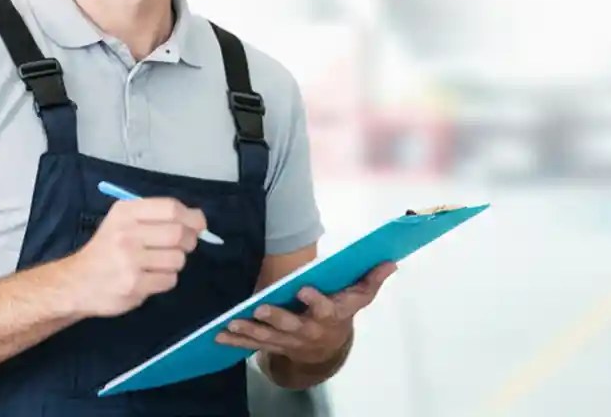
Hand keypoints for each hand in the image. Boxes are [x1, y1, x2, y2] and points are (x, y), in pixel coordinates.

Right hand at [63, 198, 206, 317]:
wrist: (76, 283)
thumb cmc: (107, 249)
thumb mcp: (123, 222)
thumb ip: (156, 217)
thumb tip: (198, 221)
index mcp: (125, 213)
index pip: (171, 208)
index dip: (192, 217)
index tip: (197, 226)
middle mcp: (126, 234)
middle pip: (179, 234)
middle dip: (188, 241)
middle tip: (182, 247)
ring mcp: (129, 261)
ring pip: (178, 259)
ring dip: (175, 263)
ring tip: (158, 264)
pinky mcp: (133, 286)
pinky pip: (169, 280)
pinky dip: (166, 280)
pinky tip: (149, 278)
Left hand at [215, 261, 396, 363]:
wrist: (327, 350)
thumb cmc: (341, 314)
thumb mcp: (359, 298)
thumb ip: (371, 280)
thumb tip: (391, 262)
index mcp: (329, 316)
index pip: (324, 309)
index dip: (315, 300)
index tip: (304, 288)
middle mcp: (308, 331)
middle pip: (291, 325)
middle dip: (276, 318)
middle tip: (261, 309)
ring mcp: (288, 341)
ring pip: (268, 338)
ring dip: (249, 332)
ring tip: (232, 323)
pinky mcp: (273, 345)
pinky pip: (252, 345)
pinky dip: (236, 342)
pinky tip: (219, 336)